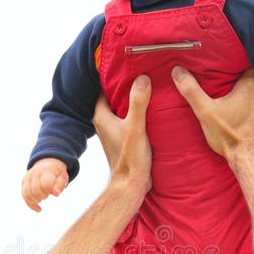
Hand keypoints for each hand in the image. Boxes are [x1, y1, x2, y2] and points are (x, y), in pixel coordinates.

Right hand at [21, 158, 68, 212]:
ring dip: (36, 201)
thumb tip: (56, 194)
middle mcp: (34, 174)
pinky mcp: (24, 183)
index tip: (54, 191)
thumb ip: (60, 185)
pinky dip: (31, 204)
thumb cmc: (57, 173)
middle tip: (47, 194)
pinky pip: (24, 196)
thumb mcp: (63, 177)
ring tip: (42, 199)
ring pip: (27, 194)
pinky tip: (39, 209)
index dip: (50, 191)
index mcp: (46, 171)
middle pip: (35, 190)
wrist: (47, 163)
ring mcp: (27, 178)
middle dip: (43, 196)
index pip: (45, 184)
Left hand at [93, 75, 151, 197]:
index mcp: (101, 116)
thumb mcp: (136, 126)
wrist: (131, 184)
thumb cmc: (131, 158)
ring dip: (134, 102)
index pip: (106, 89)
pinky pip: (128, 120)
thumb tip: (142, 78)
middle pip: (115, 98)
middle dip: (128, 88)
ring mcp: (113, 132)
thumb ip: (138, 102)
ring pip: (122, 110)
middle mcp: (104, 123)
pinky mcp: (122, 139)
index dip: (118, 79)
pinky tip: (151, 110)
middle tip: (144, 76)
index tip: (132, 69)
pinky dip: (137, 114)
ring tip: (150, 90)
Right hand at [171, 66, 253, 161]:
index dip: (232, 70)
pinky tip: (248, 116)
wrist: (250, 160)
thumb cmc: (229, 135)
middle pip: (252, 78)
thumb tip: (177, 70)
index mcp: (252, 81)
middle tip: (226, 92)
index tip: (222, 77)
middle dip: (241, 83)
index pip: (243, 65)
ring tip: (237, 104)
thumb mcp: (205, 111)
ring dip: (251, 96)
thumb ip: (191, 90)